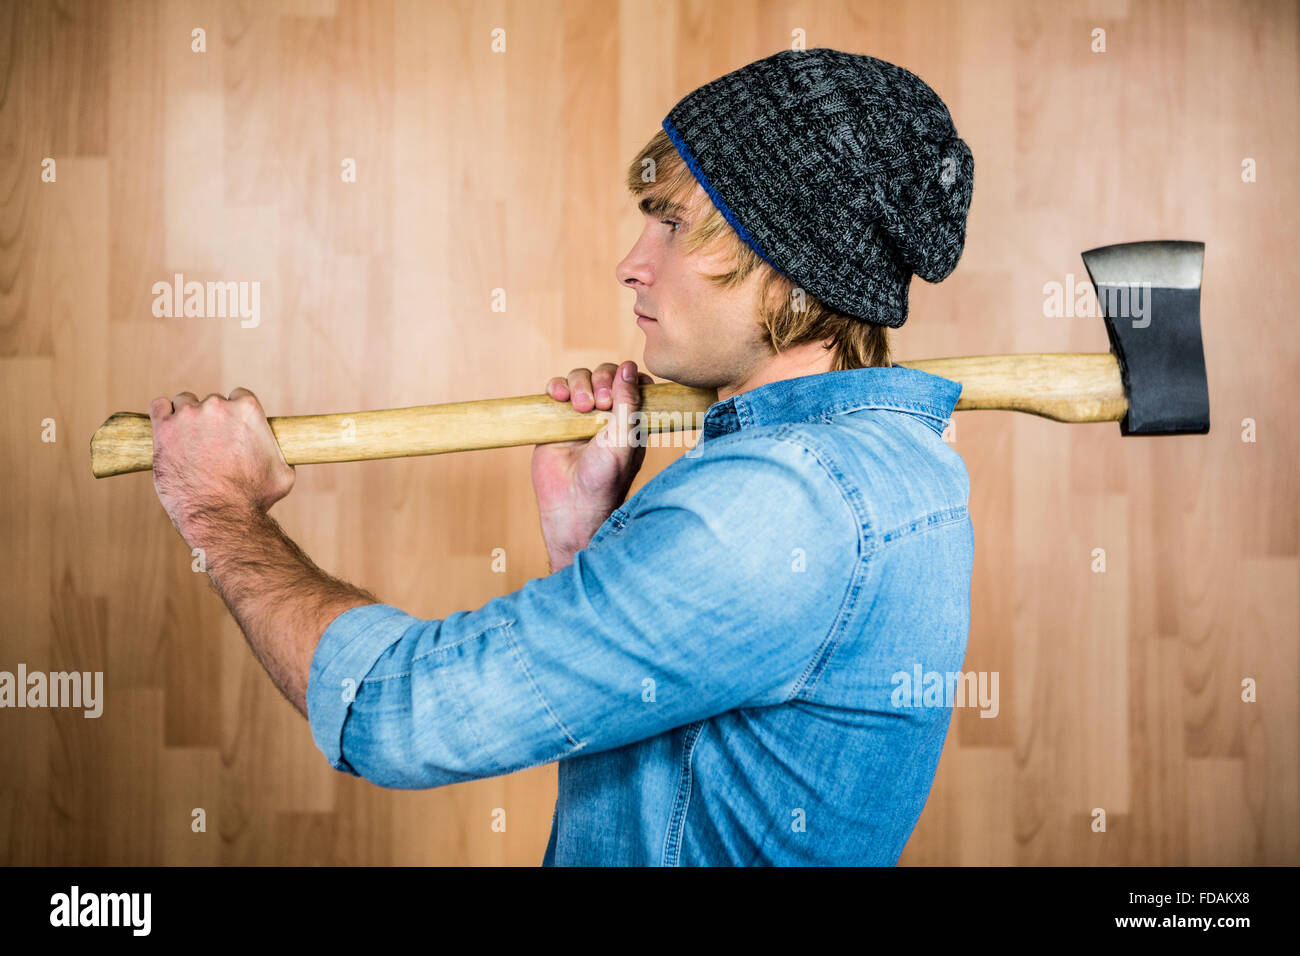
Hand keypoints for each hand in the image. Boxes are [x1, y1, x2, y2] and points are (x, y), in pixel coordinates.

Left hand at [148, 387, 294, 546]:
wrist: (220, 516)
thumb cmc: (254, 498)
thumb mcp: (283, 473)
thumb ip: (280, 453)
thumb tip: (281, 452)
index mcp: (248, 409)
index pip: (239, 396)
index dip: (235, 414)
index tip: (231, 428)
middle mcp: (218, 406)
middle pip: (212, 401)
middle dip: (212, 420)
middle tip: (211, 444)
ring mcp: (188, 416)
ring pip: (184, 403)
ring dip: (186, 417)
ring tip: (189, 440)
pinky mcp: (164, 429)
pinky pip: (158, 407)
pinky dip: (162, 414)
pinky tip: (167, 429)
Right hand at [531, 361, 654, 570]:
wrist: (572, 504)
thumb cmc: (605, 478)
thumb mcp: (624, 438)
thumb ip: (629, 402)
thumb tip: (630, 367)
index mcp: (630, 418)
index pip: (632, 381)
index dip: (627, 377)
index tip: (621, 391)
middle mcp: (606, 413)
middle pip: (604, 374)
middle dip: (601, 380)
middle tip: (599, 404)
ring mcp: (579, 415)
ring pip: (580, 377)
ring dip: (579, 383)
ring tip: (579, 405)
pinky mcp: (555, 419)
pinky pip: (556, 389)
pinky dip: (557, 386)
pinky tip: (559, 397)